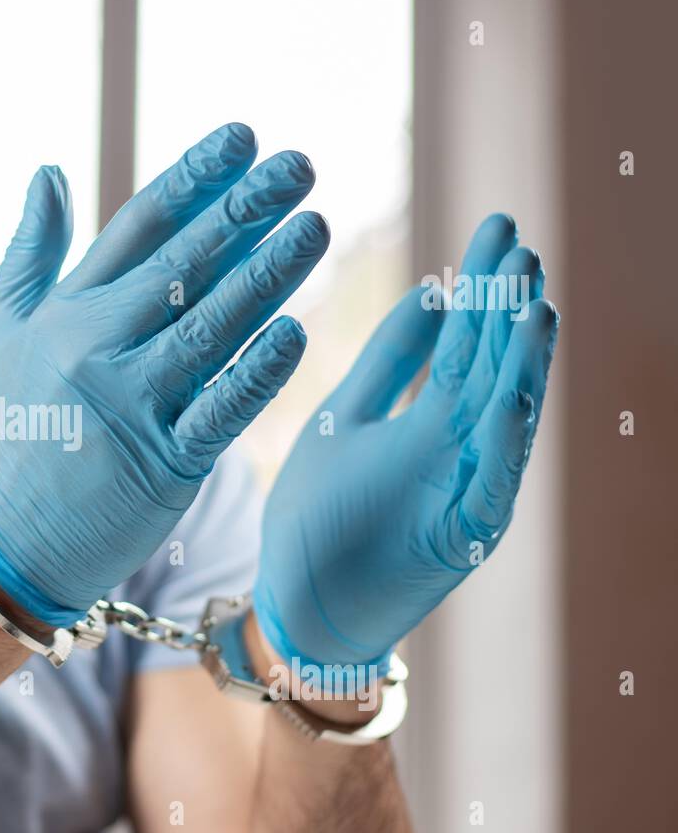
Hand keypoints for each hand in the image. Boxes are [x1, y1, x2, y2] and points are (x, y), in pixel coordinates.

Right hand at [0, 124, 330, 624]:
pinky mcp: (164, 463)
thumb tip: (49, 171)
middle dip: (244, 211)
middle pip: (182, 265)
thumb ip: (30, 252)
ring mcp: (131, 405)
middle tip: (301, 165)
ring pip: (210, 328)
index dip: (194, 178)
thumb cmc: (11, 430)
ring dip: (267, 276)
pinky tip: (297, 332)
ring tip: (316, 228)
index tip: (243, 138)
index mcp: (66, 312)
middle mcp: (97, 348)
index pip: (138, 227)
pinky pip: (220, 410)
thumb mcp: (0, 332)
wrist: (7, 540)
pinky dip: (258, 373)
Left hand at [253, 213, 557, 669]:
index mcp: (430, 417)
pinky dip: (506, 441)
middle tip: (520, 242)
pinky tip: (516, 392)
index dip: (482, 284)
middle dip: (506, 308)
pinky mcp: (458, 540)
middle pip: (489, 368)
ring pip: (503, 420)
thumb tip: (433, 287)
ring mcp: (462, 493)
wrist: (298, 607)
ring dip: (521, 365)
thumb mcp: (348, 418)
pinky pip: (490, 486)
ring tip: (533, 302)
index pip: (464, 337)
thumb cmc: (320, 514)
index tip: (498, 225)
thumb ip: (390, 361)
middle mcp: (458, 449)